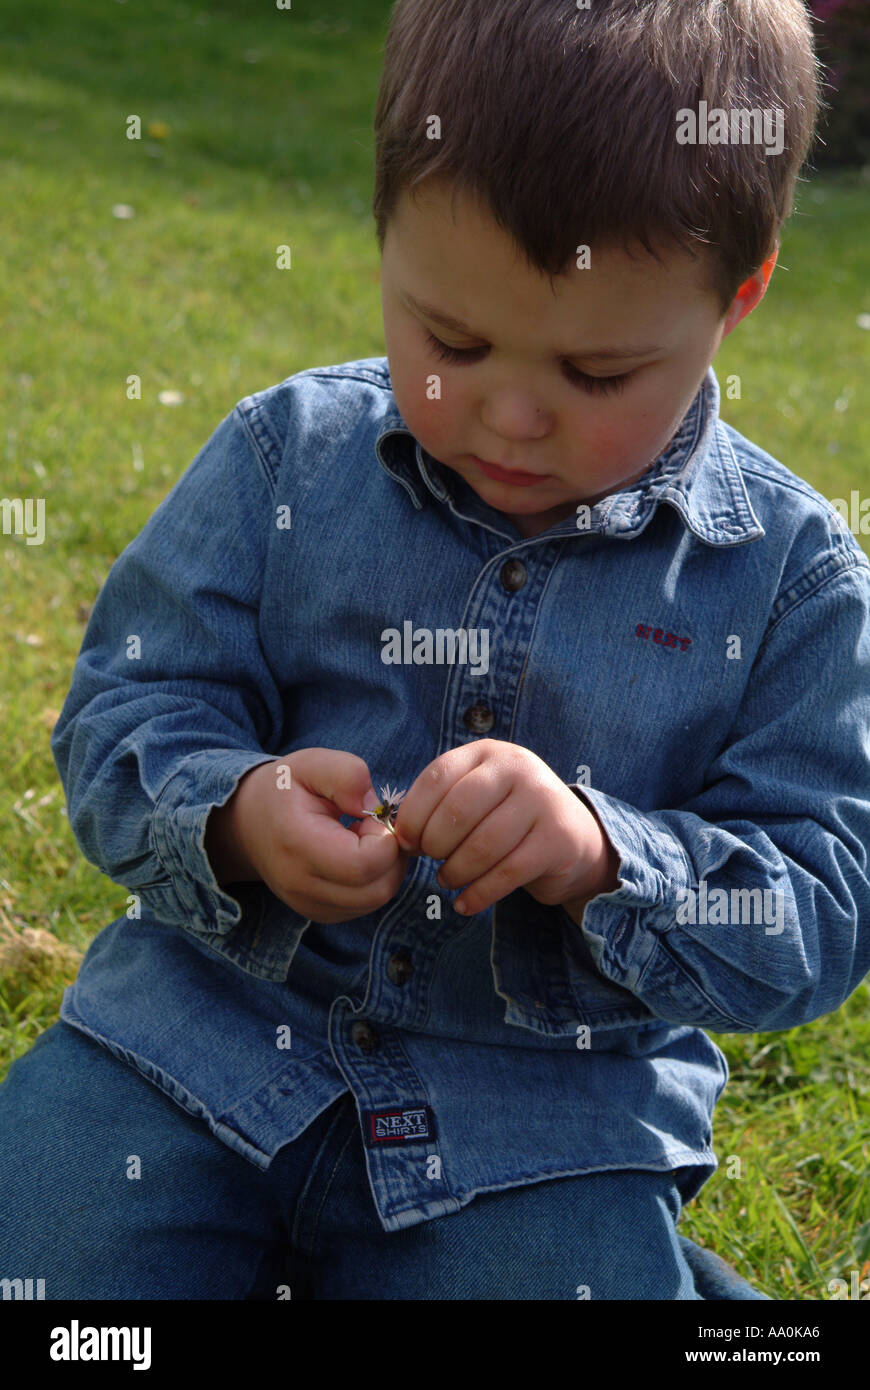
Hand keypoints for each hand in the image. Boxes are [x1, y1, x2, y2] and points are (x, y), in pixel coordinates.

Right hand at [228, 749, 410, 923]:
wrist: (246, 823)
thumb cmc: (283, 790)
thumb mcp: (311, 764)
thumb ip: (347, 774)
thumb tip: (374, 805)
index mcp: (298, 845)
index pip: (364, 863)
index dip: (383, 836)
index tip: (369, 815)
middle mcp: (301, 885)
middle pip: (377, 889)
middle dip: (391, 855)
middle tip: (373, 827)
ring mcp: (309, 906)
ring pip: (376, 900)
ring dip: (385, 869)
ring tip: (364, 840)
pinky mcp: (319, 914)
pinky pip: (365, 906)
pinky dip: (373, 882)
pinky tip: (356, 856)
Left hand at [392, 738, 617, 915]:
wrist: (573, 839)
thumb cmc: (508, 820)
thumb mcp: (477, 798)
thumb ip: (440, 806)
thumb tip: (402, 837)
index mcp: (488, 753)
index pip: (439, 776)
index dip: (415, 812)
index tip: (406, 841)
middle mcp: (518, 768)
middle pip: (459, 809)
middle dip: (436, 843)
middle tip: (432, 860)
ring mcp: (542, 801)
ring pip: (483, 844)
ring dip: (456, 871)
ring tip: (448, 880)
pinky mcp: (558, 839)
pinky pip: (507, 872)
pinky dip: (479, 894)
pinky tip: (465, 904)